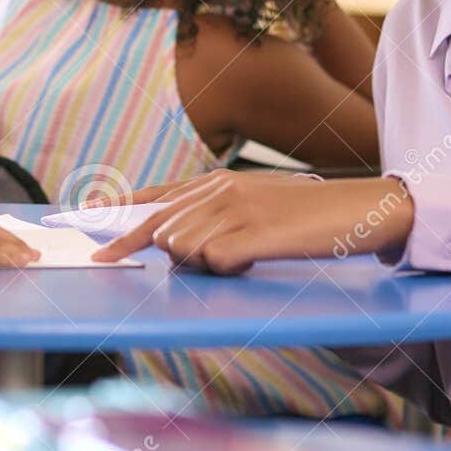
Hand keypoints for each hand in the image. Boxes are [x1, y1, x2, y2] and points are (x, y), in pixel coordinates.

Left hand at [90, 170, 413, 273]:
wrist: (361, 209)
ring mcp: (236, 209)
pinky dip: (228, 269)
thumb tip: (177, 246)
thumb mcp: (256, 204)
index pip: (154, 198)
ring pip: (181, 248)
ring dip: (205, 264)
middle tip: (208, 259)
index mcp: (217, 181)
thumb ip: (215, 216)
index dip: (119, 217)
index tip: (89, 231)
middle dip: (170, 255)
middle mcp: (219, 189)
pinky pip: (213, 261)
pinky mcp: (254, 232)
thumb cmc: (308, 215)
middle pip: (160, 230)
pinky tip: (254, 260)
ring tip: (245, 255)